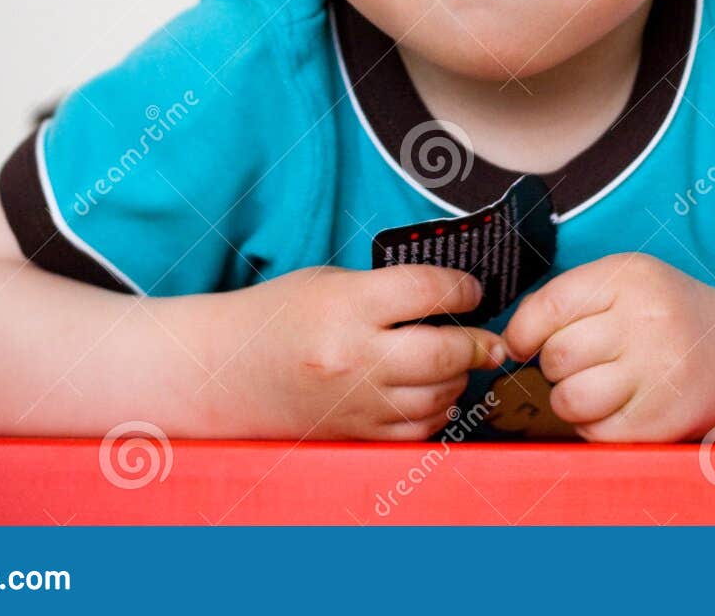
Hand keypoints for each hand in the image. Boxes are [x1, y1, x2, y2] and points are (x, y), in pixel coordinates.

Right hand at [225, 264, 506, 439]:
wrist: (223, 371)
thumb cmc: (278, 316)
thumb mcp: (331, 282)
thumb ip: (389, 288)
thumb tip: (450, 299)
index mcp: (347, 305)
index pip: (428, 291)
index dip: (463, 290)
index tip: (472, 292)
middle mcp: (356, 356)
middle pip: (444, 352)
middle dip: (480, 345)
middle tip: (492, 342)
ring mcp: (356, 401)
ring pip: (437, 396)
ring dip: (459, 380)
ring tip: (459, 365)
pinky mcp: (354, 432)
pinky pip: (416, 430)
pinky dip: (437, 413)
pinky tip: (435, 395)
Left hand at [501, 252, 714, 441]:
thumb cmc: (665, 317)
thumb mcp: (627, 284)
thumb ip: (570, 298)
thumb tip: (512, 336)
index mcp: (631, 278)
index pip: (551, 305)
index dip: (523, 331)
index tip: (522, 344)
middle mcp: (647, 322)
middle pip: (557, 356)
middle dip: (554, 366)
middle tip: (577, 364)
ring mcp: (657, 374)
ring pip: (569, 398)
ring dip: (569, 399)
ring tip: (594, 386)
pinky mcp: (660, 421)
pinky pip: (594, 431)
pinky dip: (593, 424)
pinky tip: (617, 407)